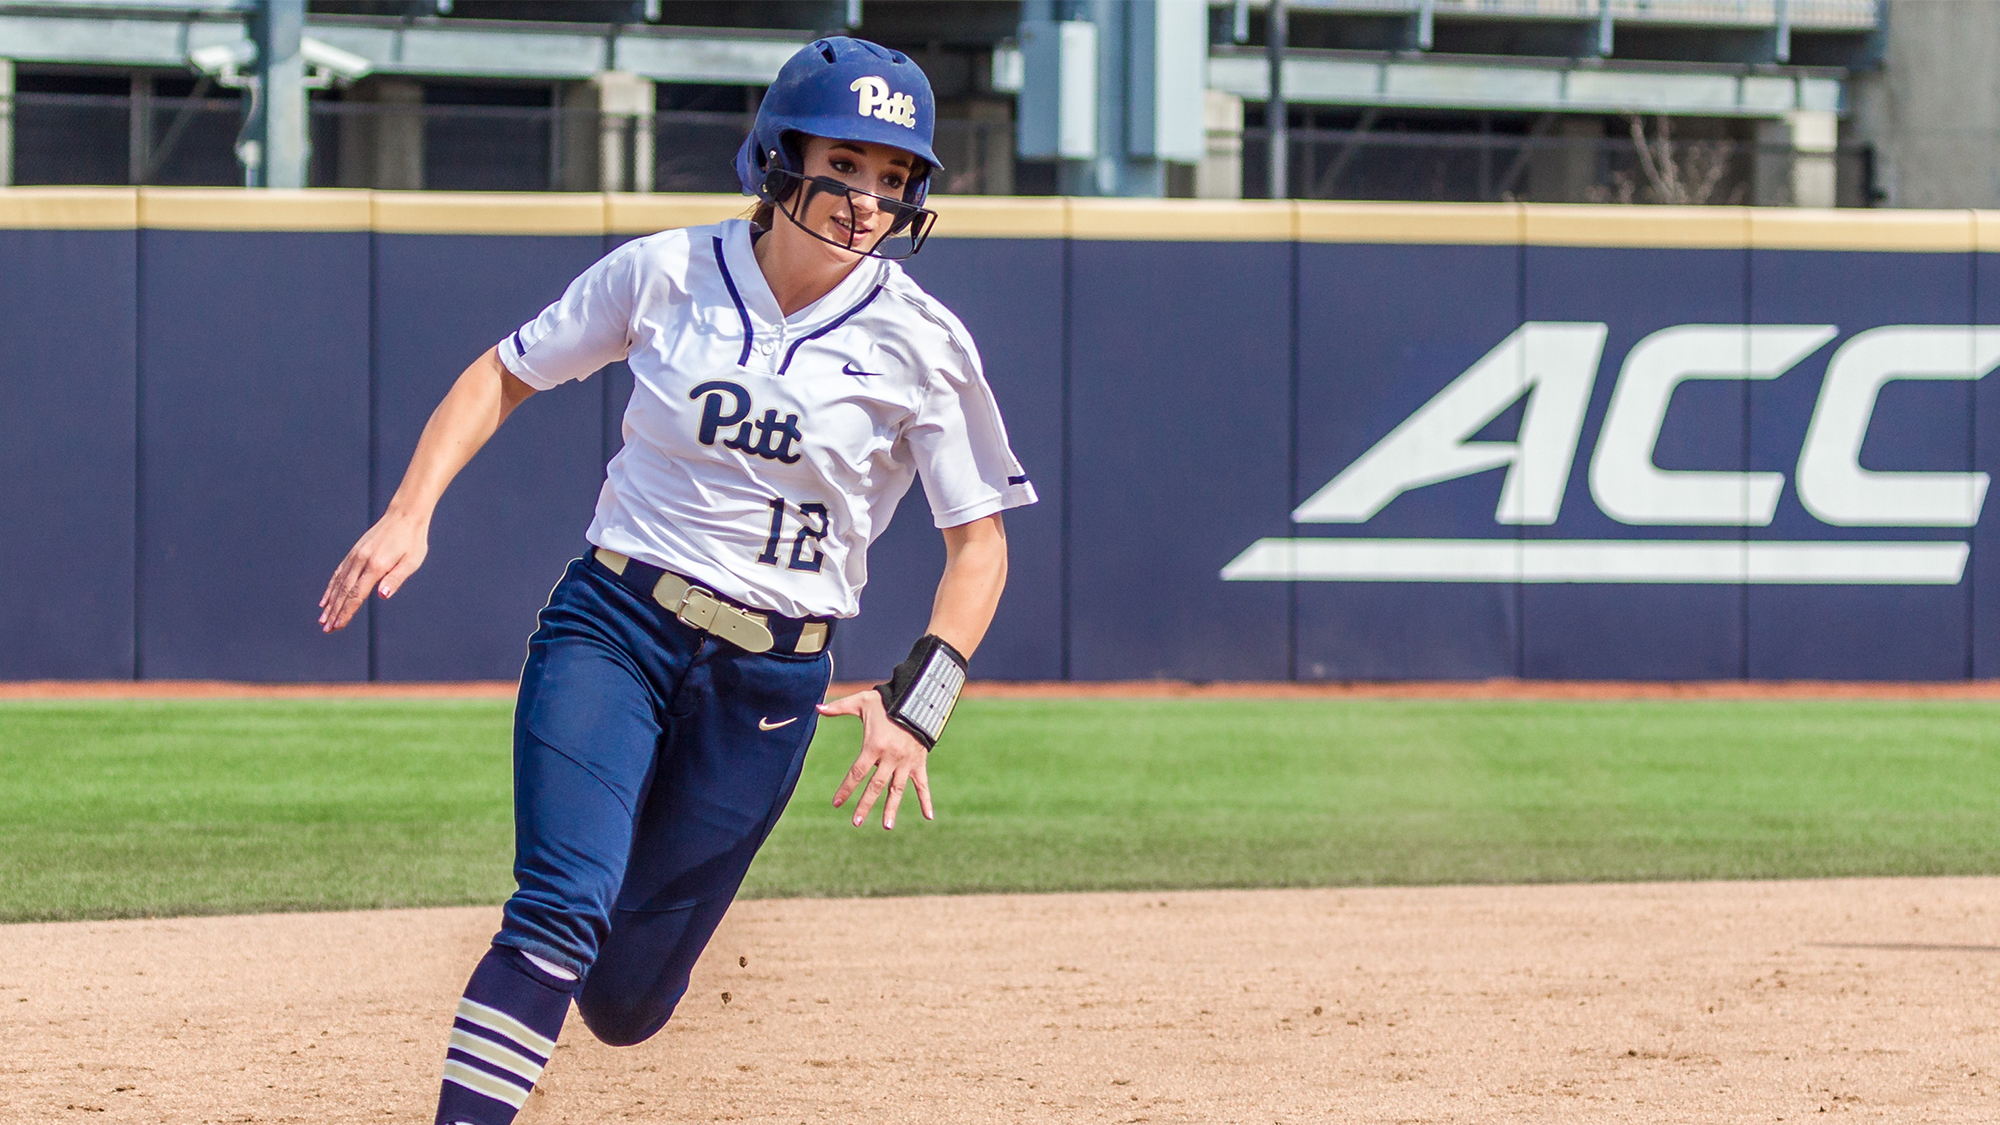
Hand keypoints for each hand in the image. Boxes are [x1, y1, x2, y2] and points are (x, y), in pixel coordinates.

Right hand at [318, 510, 429, 632]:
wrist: (404, 515)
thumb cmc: (412, 541)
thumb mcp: (412, 562)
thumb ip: (396, 579)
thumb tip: (382, 596)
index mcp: (376, 566)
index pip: (357, 594)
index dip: (346, 612)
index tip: (338, 626)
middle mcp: (361, 561)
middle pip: (344, 591)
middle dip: (334, 612)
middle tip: (326, 629)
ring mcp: (355, 556)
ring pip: (338, 583)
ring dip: (330, 602)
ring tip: (322, 618)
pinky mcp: (354, 552)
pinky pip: (339, 572)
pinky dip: (331, 587)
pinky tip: (326, 598)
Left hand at [817, 689, 932, 829]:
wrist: (918, 699)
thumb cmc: (887, 701)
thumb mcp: (861, 702)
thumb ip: (839, 707)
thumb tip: (816, 708)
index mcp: (874, 746)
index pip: (857, 772)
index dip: (846, 789)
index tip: (836, 803)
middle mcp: (890, 757)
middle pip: (875, 786)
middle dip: (865, 805)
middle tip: (856, 822)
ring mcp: (906, 762)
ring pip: (897, 790)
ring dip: (892, 808)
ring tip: (887, 827)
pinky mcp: (919, 762)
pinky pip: (922, 784)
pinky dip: (926, 800)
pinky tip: (929, 817)